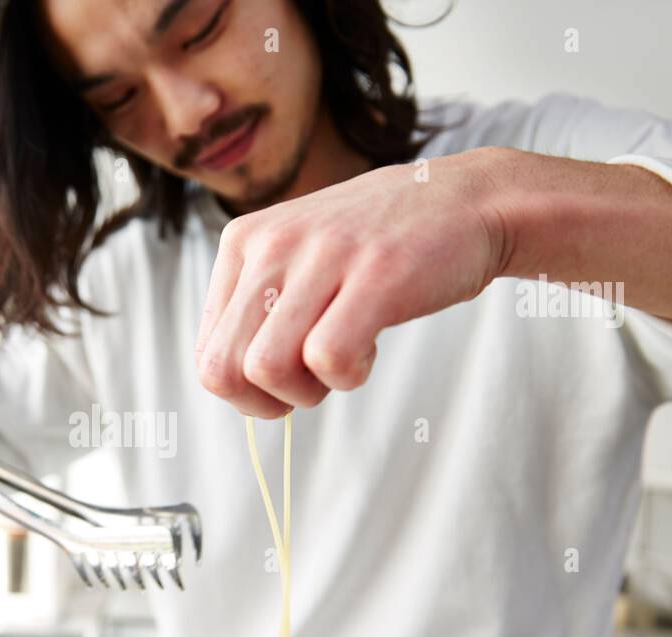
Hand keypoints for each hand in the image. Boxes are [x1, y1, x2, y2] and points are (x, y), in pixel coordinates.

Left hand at [194, 146, 512, 416]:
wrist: (467, 200)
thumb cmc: (378, 246)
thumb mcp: (297, 258)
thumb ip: (258, 308)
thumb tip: (230, 384)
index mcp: (243, 242)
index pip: (205, 352)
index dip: (243, 389)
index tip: (285, 380)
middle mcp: (271, 243)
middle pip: (223, 369)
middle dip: (266, 401)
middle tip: (309, 385)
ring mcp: (322, 256)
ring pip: (265, 368)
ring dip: (306, 391)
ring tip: (341, 363)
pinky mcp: (374, 275)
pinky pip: (327, 359)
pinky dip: (348, 377)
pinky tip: (369, 350)